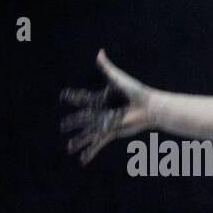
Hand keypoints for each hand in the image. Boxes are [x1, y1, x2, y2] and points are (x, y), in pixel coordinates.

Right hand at [60, 49, 154, 165]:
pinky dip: (91, 152)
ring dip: (79, 141)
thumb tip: (99, 52)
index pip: (83, 99)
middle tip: (62, 126)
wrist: (149, 107)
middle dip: (73, 123)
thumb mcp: (119, 78)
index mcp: (102, 100)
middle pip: (83, 119)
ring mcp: (106, 124)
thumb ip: (107, 67)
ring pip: (88, 134)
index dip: (74, 97)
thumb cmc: (137, 92)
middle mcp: (102, 113)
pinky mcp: (111, 132)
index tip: (64, 96)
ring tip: (69, 147)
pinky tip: (84, 160)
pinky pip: (98, 143)